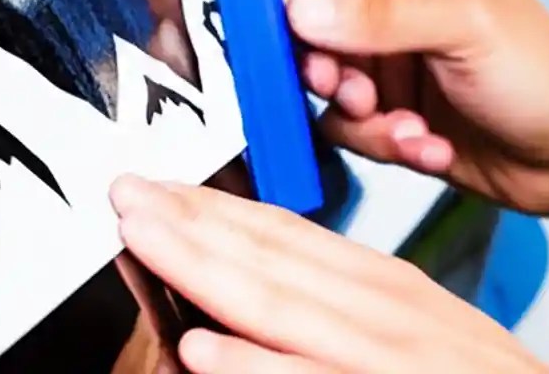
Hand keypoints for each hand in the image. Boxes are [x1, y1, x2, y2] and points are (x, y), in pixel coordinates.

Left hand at [110, 176, 548, 373]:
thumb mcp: (420, 335)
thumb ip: (340, 312)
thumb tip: (250, 307)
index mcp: (394, 293)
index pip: (294, 238)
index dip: (221, 211)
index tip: (163, 193)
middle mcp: (396, 317)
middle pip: (279, 259)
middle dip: (195, 224)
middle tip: (128, 193)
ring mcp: (400, 361)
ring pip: (288, 309)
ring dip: (208, 269)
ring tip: (143, 237)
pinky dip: (261, 368)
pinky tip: (205, 350)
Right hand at [281, 0, 548, 213]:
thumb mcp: (466, 29)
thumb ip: (381, 18)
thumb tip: (304, 8)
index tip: (295, 8)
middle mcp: (397, 6)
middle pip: (315, 10)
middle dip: (323, 56)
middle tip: (339, 82)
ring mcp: (390, 60)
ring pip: (324, 75)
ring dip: (356, 109)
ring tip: (401, 124)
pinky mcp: (388, 111)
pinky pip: (346, 125)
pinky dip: (379, 141)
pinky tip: (426, 144)